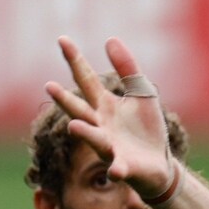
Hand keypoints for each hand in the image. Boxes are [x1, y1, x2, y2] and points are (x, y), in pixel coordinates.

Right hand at [45, 36, 173, 196]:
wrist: (159, 162)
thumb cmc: (146, 128)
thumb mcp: (141, 93)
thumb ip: (127, 68)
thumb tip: (110, 39)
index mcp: (105, 105)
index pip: (86, 78)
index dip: (75, 59)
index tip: (62, 39)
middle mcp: (101, 125)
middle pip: (80, 110)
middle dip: (65, 100)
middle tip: (49, 87)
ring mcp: (110, 146)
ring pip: (94, 139)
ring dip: (84, 133)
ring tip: (73, 126)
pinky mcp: (124, 166)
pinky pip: (118, 167)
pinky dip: (116, 169)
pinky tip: (114, 170)